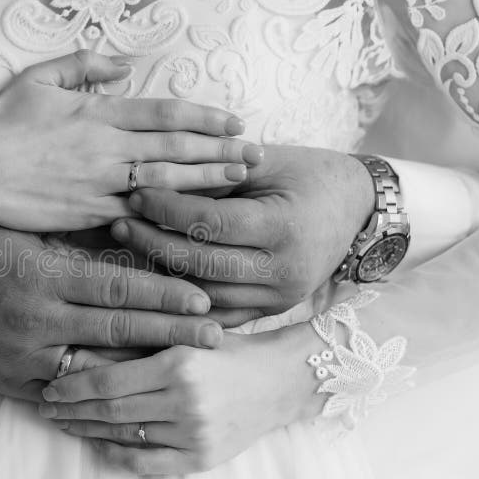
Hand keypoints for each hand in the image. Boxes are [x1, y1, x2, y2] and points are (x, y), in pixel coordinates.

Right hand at [0, 50, 261, 231]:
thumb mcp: (37, 79)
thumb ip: (83, 66)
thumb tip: (124, 65)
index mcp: (97, 114)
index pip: (164, 113)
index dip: (205, 117)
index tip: (235, 121)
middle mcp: (106, 149)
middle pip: (176, 148)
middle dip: (221, 150)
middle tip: (256, 154)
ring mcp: (100, 184)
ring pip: (166, 182)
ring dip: (207, 181)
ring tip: (239, 180)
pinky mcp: (90, 214)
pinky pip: (138, 215)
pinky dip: (169, 215)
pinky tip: (195, 216)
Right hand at [0, 221, 223, 400]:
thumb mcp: (22, 233)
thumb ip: (74, 243)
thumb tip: (131, 235)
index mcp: (43, 275)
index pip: (118, 287)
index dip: (165, 295)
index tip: (204, 300)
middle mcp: (38, 319)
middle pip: (119, 329)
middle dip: (172, 334)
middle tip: (217, 338)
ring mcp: (24, 356)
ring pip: (98, 366)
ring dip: (144, 366)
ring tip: (185, 364)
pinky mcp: (10, 382)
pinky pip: (62, 392)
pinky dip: (97, 392)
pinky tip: (133, 392)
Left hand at [38, 324, 326, 474]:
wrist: (279, 380)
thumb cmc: (229, 351)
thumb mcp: (185, 337)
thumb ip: (139, 344)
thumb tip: (82, 353)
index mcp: (177, 364)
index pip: (108, 381)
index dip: (72, 387)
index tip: (49, 387)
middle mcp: (184, 401)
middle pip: (110, 411)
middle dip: (71, 409)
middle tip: (45, 406)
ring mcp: (193, 433)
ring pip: (125, 435)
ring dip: (88, 431)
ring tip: (66, 422)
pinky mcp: (202, 457)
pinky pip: (147, 462)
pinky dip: (118, 454)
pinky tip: (100, 444)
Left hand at [110, 145, 374, 324]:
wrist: (358, 209)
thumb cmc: (310, 174)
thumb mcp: (268, 162)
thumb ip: (217, 173)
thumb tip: (155, 180)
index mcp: (285, 227)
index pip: (211, 224)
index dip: (168, 210)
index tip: (136, 194)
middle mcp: (284, 271)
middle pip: (202, 264)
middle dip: (154, 243)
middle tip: (120, 223)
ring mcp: (280, 298)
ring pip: (206, 296)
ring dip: (163, 275)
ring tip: (130, 251)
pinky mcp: (273, 310)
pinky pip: (220, 315)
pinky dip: (186, 302)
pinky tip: (155, 284)